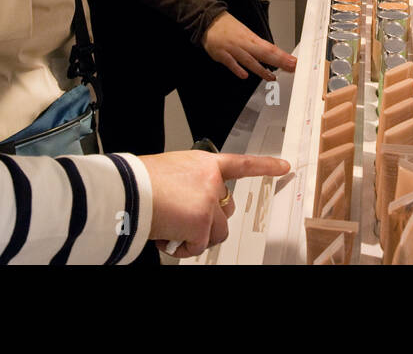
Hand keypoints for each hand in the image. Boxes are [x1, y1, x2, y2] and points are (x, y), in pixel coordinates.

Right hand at [142, 151, 289, 257]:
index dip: (265, 165)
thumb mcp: (169, 171)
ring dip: (197, 237)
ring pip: (217, 231)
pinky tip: (167, 237)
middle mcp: (212, 180)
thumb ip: (188, 183)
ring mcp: (210, 201)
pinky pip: (199, 245)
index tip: (284, 166)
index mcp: (204, 163)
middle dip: (209, 220)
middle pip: (227, 209)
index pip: (241, 164)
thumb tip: (186, 206)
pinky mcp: (203, 223)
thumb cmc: (139, 181)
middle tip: (184, 221)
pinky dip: (183, 248)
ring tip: (172, 230)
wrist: (128, 191)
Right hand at [202, 12, 294, 80]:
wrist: (209, 20)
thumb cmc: (228, 27)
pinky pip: (230, 62)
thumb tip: (272, 56)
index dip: (283, 56)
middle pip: (264, 53)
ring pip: (249, 59)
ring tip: (271, 77)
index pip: (271, 48)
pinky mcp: (221, 54)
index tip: (293, 62)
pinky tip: (244, 75)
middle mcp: (244, 43)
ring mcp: (233, 49)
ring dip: (261, 69)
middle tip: (290, 67)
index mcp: (251, 38)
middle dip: (279, 61)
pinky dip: (237, 69)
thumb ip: (257, 46)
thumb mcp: (246, 34)